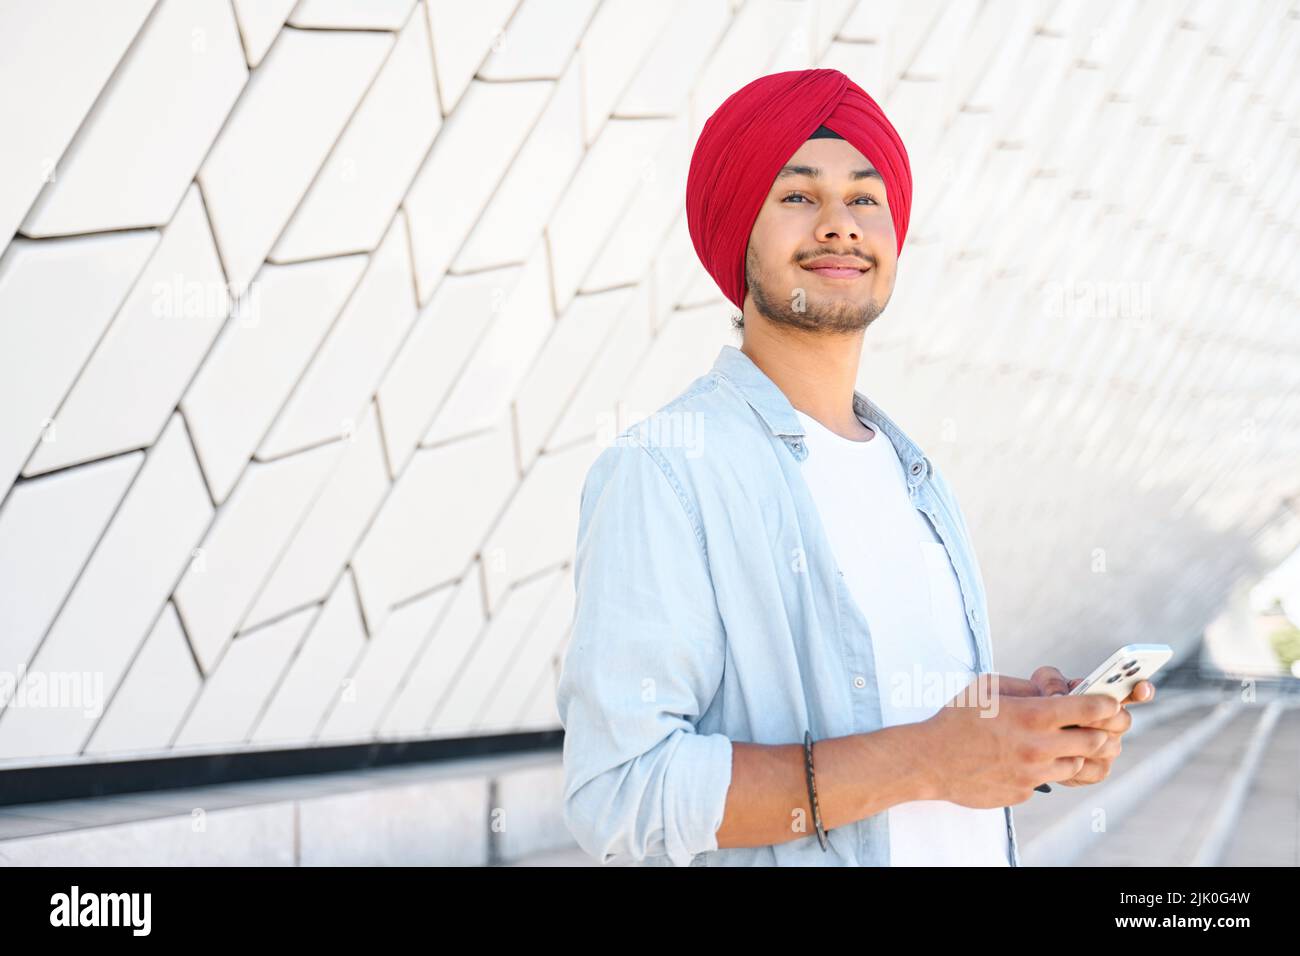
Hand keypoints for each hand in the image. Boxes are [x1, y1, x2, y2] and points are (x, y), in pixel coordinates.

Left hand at [1029, 665, 1154, 786]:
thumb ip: (1053, 682)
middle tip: (1083, 716)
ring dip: (1087, 739)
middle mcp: (1114, 724)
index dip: (1142, 690)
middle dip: (1103, 717)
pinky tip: (1059, 754)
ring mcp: (1109, 748)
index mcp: (1107, 698)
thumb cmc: (1042, 701)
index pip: (1135, 692)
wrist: (1030, 731)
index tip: (1141, 688)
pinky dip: (1076, 762)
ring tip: (1063, 734)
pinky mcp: (1097, 770)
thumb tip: (1058, 695)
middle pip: (1123, 721)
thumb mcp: (1043, 683)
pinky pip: (1095, 769)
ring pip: (1110, 746)